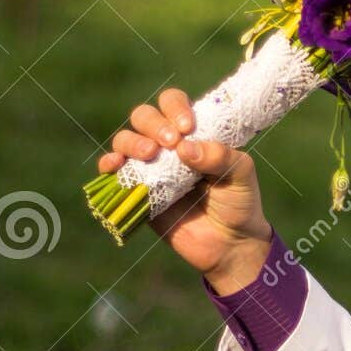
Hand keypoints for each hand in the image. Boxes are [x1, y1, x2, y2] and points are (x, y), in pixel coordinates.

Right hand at [97, 87, 271, 284]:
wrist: (230, 246)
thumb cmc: (239, 204)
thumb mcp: (241, 175)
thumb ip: (219, 156)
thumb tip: (184, 148)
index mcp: (193, 134)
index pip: (173, 104)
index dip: (175, 108)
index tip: (187, 127)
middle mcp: (168, 147)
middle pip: (144, 116)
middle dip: (153, 124)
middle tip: (171, 143)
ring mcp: (151, 169)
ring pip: (126, 139)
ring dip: (132, 142)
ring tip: (149, 155)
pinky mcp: (139, 193)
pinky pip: (115, 173)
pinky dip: (109, 164)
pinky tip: (114, 166)